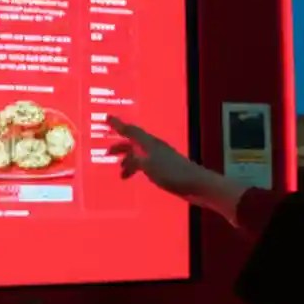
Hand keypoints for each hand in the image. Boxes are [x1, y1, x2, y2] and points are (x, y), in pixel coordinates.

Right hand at [107, 116, 244, 222]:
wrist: (196, 184)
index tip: (106, 119)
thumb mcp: (149, 167)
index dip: (118, 125)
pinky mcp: (165, 169)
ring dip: (128, 162)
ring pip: (139, 156)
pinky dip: (137, 169)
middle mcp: (154, 148)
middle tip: (108, 153)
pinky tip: (136, 177)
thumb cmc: (172, 173)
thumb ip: (135, 161)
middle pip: (134, 143)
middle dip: (120, 147)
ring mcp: (160, 158)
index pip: (130, 131)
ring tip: (120, 173)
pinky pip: (145, 165)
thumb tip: (125, 160)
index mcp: (150, 143)